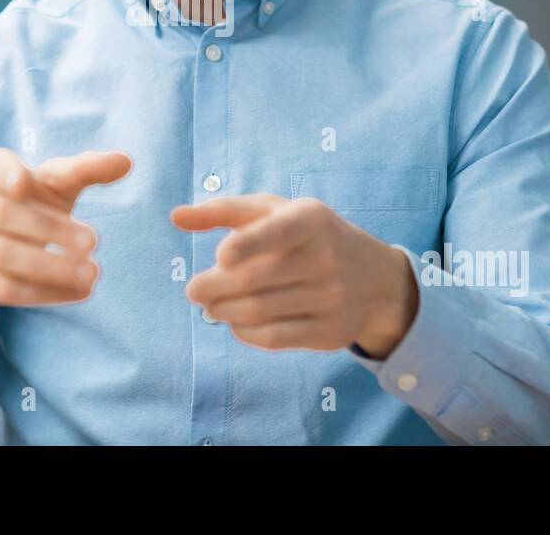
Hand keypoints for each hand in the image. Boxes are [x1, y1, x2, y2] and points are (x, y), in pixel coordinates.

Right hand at [0, 147, 132, 344]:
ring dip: (53, 267)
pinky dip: (46, 293)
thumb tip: (126, 160)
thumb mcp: (52, 185)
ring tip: (93, 273)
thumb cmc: (24, 207)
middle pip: (7, 215)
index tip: (24, 183)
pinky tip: (79, 293)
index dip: (5, 174)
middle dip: (52, 229)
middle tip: (93, 241)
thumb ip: (85, 170)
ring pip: (7, 256)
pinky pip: (6, 289)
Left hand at [171, 193, 417, 356]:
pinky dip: (244, 332)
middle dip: (213, 287)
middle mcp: (326, 257)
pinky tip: (235, 322)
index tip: (221, 256)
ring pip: (259, 312)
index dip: (247, 244)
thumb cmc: (306, 236)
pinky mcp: (331, 333)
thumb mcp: (274, 212)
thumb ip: (223, 211)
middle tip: (194, 290)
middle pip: (253, 280)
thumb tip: (176, 216)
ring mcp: (332, 298)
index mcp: (310, 219)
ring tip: (211, 307)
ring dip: (223, 312)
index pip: (277, 231)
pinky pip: (274, 338)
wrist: (374, 279)